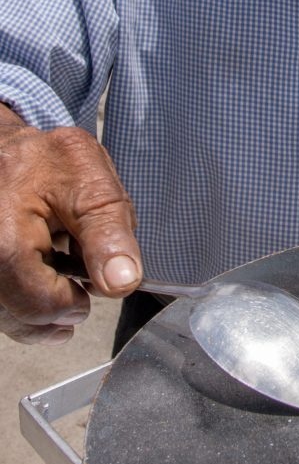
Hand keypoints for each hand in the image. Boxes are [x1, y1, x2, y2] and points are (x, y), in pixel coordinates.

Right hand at [0, 107, 141, 344]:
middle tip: (75, 277)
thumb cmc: (49, 161)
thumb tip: (122, 283)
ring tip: (58, 276)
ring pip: (8, 315)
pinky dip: (22, 297)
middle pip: (21, 315)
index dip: (73, 302)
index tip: (89, 284)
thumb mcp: (91, 183)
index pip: (39, 303)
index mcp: (6, 236)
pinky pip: (1, 302)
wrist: (10, 148)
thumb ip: (109, 234)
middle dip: (56, 305)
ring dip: (38, 306)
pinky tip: (39, 275)